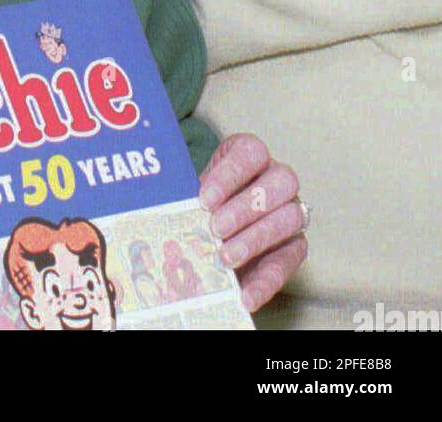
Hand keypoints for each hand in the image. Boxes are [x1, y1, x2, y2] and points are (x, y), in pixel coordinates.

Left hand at [199, 133, 307, 313]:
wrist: (215, 233)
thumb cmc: (204, 205)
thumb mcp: (193, 193)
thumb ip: (184, 195)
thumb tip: (154, 201)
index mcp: (251, 155)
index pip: (251, 152)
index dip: (230, 173)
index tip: (205, 199)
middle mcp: (277, 179)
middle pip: (280, 181)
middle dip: (246, 206)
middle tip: (216, 228)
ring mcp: (291, 211)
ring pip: (289, 217)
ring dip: (255, 239)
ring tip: (225, 258)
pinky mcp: (294, 246)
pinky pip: (288, 261)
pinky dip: (266, 281)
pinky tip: (246, 296)